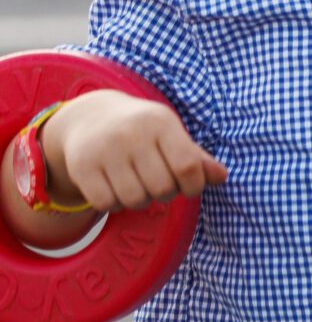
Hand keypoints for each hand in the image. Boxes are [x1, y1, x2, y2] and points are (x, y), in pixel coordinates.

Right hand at [40, 89, 225, 209]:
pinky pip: (106, 203)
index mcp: (160, 122)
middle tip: (158, 182)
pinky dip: (115, 204)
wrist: (90, 117)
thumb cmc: (143, 131)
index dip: (193, 185)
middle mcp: (131, 133)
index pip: (188, 167)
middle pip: (162, 188)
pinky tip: (116, 188)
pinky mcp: (81, 166)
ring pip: (134, 200)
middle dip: (166, 193)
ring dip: (141, 201)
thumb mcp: (172, 135)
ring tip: (138, 184)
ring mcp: (103, 149)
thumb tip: (221, 177)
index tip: (188, 185)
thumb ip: (197, 158)